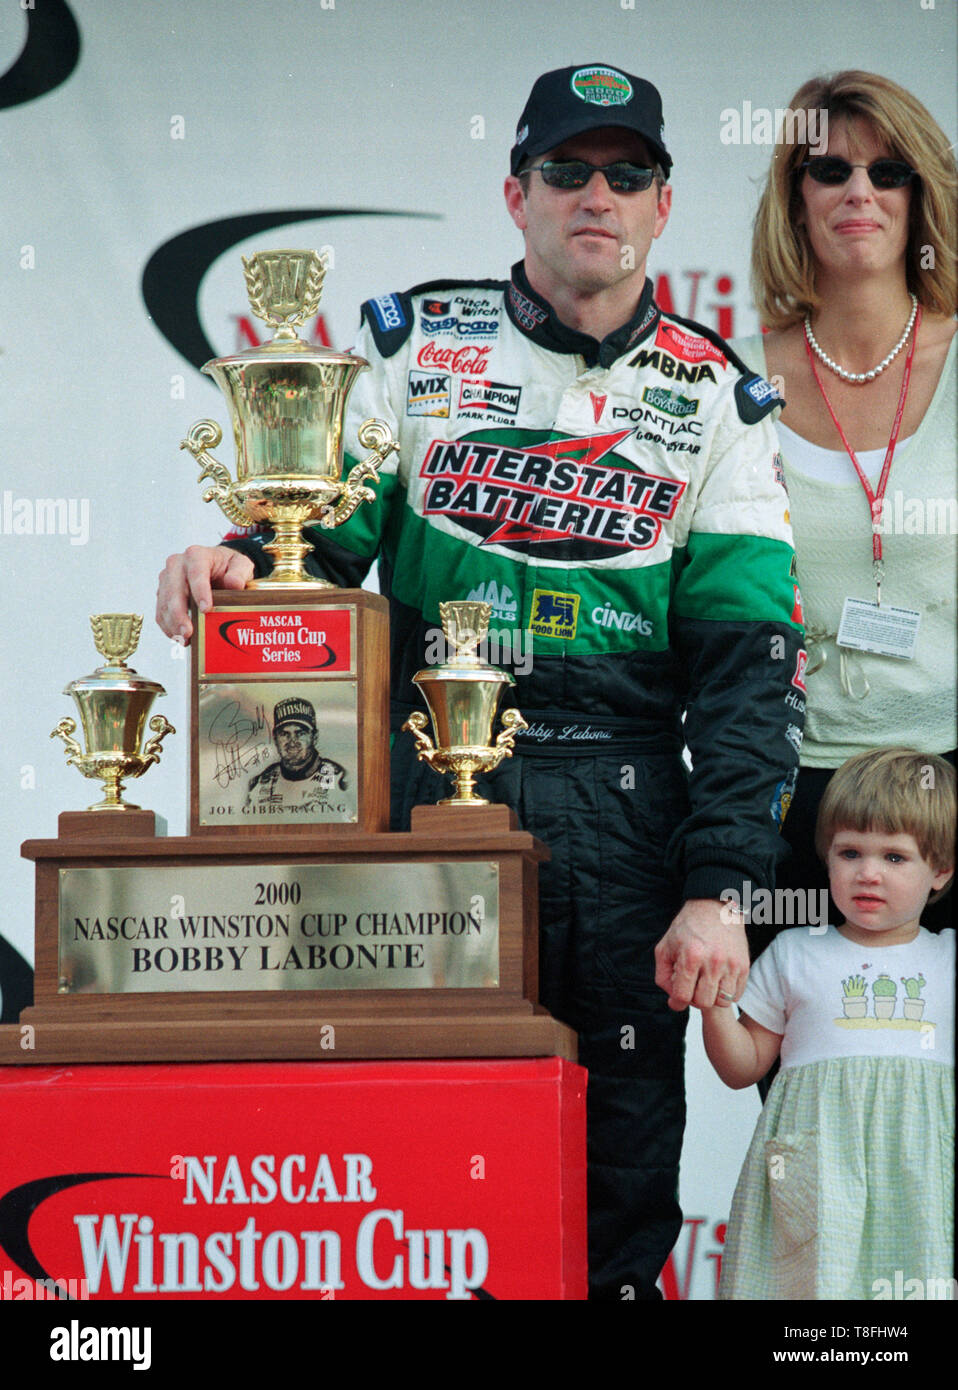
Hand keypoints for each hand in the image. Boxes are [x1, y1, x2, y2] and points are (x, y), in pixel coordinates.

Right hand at [155, 544, 253, 642]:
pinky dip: (168, 626)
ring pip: (164, 603)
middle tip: (188, 633)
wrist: (216, 566)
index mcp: (197, 555)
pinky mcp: (163, 593)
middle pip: (174, 590)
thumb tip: (233, 584)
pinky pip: (161, 611)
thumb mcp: (241, 565)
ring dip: (172, 623)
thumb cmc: (228, 566)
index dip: (200, 591)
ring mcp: (167, 579)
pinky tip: (177, 637)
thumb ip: (239, 573)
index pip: (196, 572)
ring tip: (184, 640)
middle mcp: (177, 564)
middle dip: (179, 613)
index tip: (206, 609)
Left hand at [654, 898, 748, 1012]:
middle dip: (694, 999)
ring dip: (711, 997)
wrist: (713, 908)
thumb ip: (663, 977)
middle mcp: (713, 962)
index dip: (677, 1002)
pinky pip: (736, 995)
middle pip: (704, 1002)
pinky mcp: (744, 966)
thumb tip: (674, 1001)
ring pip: (722, 1002)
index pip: (683, 996)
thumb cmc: (686, 929)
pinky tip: (717, 981)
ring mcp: (731, 964)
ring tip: (705, 983)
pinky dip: (726, 993)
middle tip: (692, 987)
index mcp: (691, 957)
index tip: (677, 998)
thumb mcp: (665, 948)